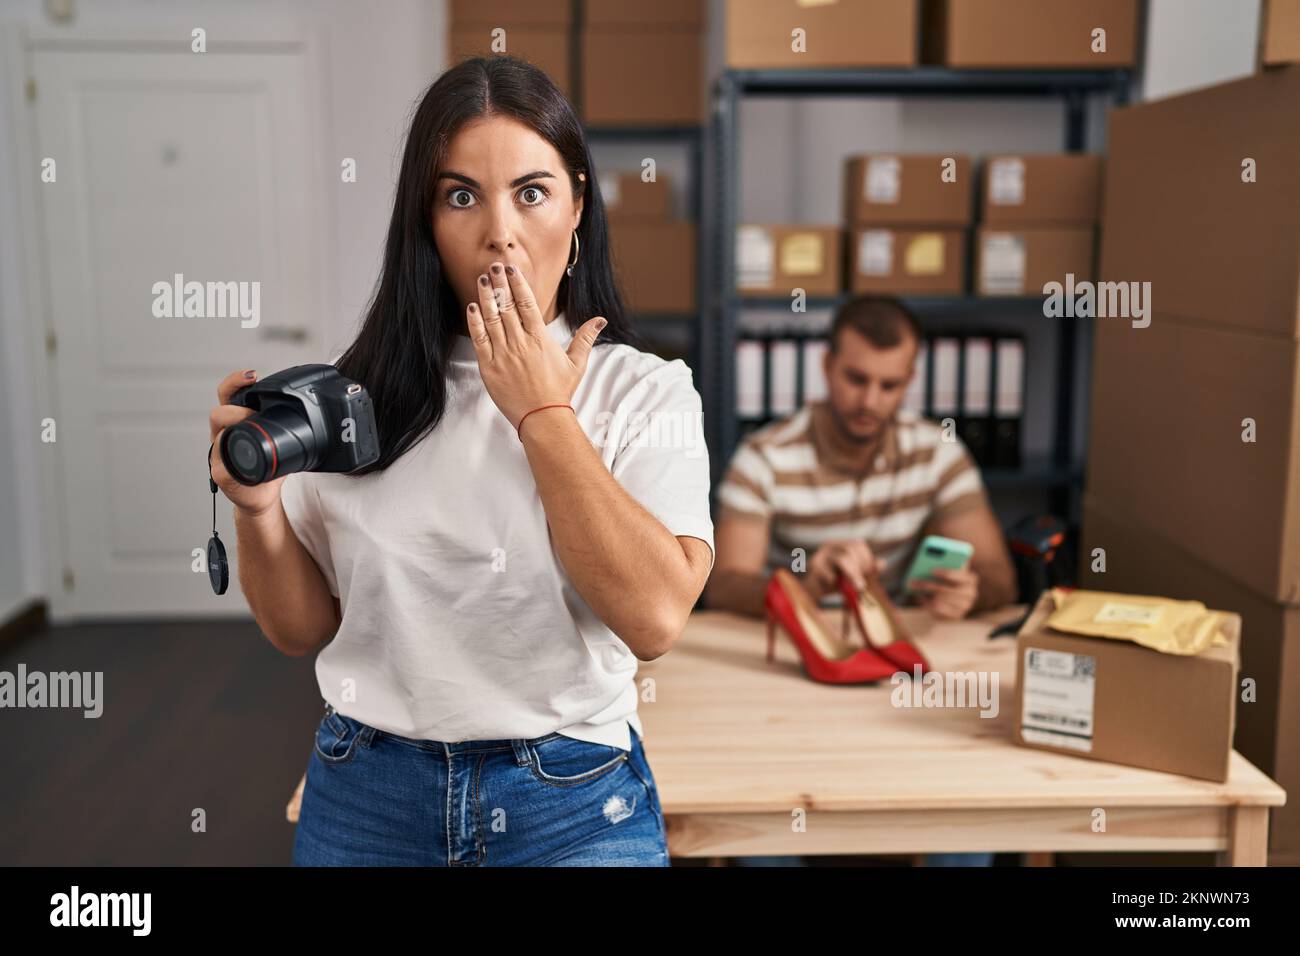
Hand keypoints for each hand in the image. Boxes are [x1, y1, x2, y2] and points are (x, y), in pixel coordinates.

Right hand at [208, 369, 286, 517]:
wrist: (262, 496)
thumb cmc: (270, 466)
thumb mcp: (281, 440)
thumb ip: (289, 423)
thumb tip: (320, 408)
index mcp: (236, 422)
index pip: (228, 395)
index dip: (235, 382)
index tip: (251, 375)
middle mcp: (223, 435)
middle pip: (218, 413)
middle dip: (236, 409)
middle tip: (253, 411)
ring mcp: (219, 455)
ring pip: (217, 435)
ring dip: (234, 429)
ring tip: (251, 427)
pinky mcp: (221, 474)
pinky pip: (221, 462)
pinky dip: (231, 456)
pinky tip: (245, 453)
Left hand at [467, 260, 606, 432]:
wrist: (542, 417)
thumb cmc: (559, 391)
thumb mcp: (577, 363)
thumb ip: (585, 338)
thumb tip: (601, 320)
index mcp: (540, 339)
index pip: (527, 304)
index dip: (518, 284)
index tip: (512, 270)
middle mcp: (521, 343)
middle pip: (508, 306)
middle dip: (500, 284)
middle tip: (494, 266)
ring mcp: (503, 354)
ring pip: (492, 318)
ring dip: (486, 296)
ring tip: (483, 279)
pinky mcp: (489, 366)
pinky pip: (479, 339)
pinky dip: (475, 322)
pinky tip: (472, 307)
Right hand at [807, 540, 878, 597]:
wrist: (810, 592)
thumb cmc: (833, 582)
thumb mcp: (853, 576)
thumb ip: (867, 570)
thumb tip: (882, 564)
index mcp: (839, 545)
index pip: (857, 544)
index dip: (866, 559)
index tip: (869, 574)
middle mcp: (829, 546)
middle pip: (850, 550)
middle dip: (860, 569)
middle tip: (862, 586)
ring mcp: (820, 555)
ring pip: (841, 559)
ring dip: (852, 575)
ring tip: (857, 588)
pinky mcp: (813, 567)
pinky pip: (830, 574)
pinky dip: (835, 583)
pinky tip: (833, 587)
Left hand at [910, 566, 979, 619]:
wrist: (953, 594)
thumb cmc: (948, 576)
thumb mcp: (949, 567)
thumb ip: (945, 561)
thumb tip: (930, 560)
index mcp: (971, 579)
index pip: (960, 576)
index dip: (946, 573)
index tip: (932, 570)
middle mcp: (970, 594)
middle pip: (946, 590)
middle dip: (928, 585)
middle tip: (912, 581)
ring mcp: (964, 607)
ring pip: (939, 602)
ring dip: (924, 594)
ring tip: (912, 587)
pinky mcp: (955, 616)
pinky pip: (938, 612)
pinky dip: (926, 604)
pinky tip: (920, 597)